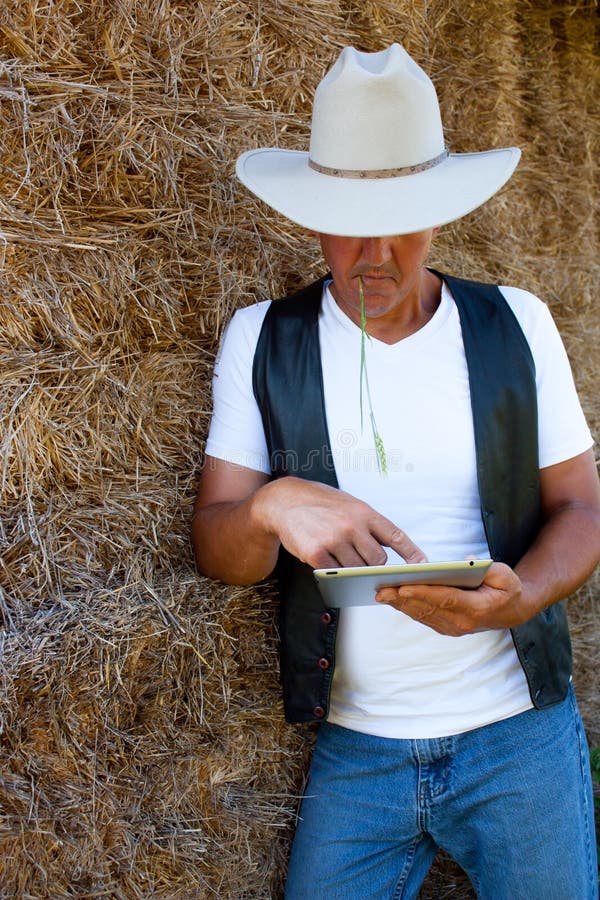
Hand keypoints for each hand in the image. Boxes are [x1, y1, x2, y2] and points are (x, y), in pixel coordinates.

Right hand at [256, 477, 425, 568]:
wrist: (283, 502)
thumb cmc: (319, 503)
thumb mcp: (348, 504)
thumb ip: (367, 523)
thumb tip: (388, 547)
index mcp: (363, 511)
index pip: (395, 535)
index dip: (412, 552)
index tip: (423, 564)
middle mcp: (352, 525)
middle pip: (378, 560)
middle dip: (373, 564)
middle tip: (360, 557)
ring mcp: (334, 540)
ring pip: (357, 569)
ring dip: (352, 567)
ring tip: (339, 553)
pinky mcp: (317, 554)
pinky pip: (336, 573)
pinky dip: (333, 570)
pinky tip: (326, 557)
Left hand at [375, 562, 530, 635]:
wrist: (512, 612)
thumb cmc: (507, 589)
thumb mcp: (506, 575)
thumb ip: (489, 568)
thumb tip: (467, 561)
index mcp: (476, 608)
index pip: (445, 599)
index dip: (422, 593)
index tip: (403, 587)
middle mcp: (463, 622)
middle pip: (428, 608)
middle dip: (402, 599)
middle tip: (381, 590)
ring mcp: (454, 628)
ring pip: (422, 615)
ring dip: (400, 605)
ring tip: (381, 593)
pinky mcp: (447, 628)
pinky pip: (424, 617)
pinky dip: (407, 609)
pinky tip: (392, 599)